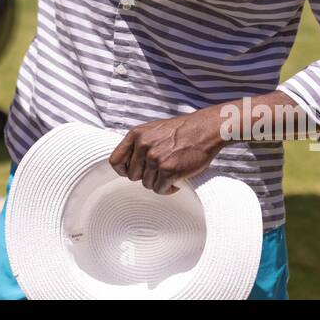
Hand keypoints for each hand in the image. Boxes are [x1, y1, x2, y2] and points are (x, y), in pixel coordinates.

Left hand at [108, 108, 224, 194]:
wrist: (204, 129)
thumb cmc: (180, 131)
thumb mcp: (152, 130)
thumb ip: (138, 143)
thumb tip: (127, 163)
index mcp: (136, 135)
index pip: (115, 160)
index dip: (122, 170)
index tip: (133, 172)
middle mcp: (143, 146)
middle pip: (132, 176)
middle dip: (145, 177)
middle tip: (159, 172)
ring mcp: (155, 158)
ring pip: (147, 184)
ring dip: (159, 183)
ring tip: (170, 175)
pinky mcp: (169, 170)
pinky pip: (159, 189)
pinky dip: (168, 189)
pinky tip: (176, 182)